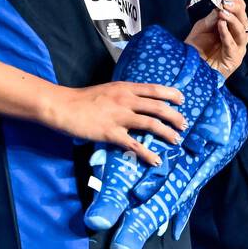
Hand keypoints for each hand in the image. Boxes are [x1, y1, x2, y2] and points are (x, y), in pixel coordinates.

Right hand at [47, 82, 187, 166]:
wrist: (63, 106)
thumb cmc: (84, 98)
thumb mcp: (109, 90)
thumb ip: (125, 94)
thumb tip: (139, 101)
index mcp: (125, 88)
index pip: (155, 89)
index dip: (172, 94)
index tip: (183, 100)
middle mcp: (126, 100)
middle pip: (158, 107)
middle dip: (174, 116)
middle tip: (184, 125)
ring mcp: (119, 116)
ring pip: (151, 124)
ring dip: (167, 132)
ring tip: (176, 140)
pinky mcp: (111, 133)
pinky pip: (134, 144)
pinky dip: (147, 153)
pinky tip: (155, 160)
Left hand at [185, 0, 247, 78]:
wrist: (191, 70)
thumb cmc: (196, 50)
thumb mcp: (201, 28)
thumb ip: (212, 18)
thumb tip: (221, 6)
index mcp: (231, 27)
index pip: (240, 11)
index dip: (237, 1)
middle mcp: (237, 36)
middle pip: (243, 19)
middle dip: (236, 8)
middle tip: (226, 1)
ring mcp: (237, 48)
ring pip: (241, 31)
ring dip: (233, 20)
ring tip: (223, 12)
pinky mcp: (234, 59)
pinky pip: (232, 45)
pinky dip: (227, 34)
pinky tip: (221, 25)